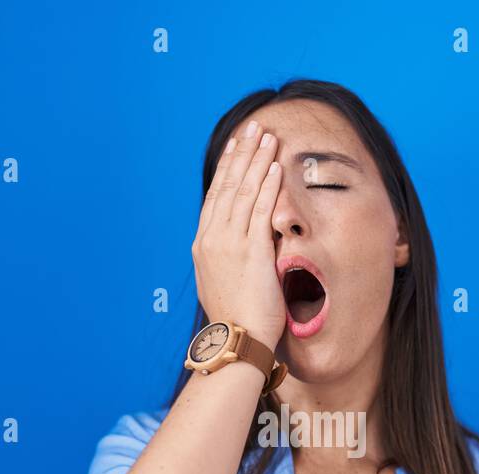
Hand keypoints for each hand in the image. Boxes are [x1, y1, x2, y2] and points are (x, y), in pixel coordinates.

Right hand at [191, 120, 285, 350]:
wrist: (236, 340)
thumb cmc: (236, 321)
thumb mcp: (224, 284)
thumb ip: (231, 260)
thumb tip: (244, 249)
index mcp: (203, 245)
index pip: (216, 198)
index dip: (228, 169)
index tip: (236, 148)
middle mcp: (212, 239)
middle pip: (227, 186)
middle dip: (242, 154)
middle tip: (253, 128)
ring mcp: (228, 243)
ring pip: (243, 192)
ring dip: (256, 161)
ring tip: (268, 137)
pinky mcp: (249, 251)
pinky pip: (259, 210)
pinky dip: (267, 186)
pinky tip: (275, 167)